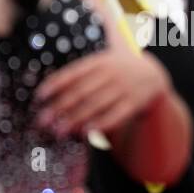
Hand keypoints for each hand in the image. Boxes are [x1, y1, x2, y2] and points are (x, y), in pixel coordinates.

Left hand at [35, 48, 168, 137]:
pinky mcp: (134, 103)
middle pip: (81, 91)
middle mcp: (111, 73)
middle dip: (60, 107)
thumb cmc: (119, 70)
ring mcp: (124, 88)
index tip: (39, 97)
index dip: (55, 84)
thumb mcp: (102, 60)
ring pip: (96, 105)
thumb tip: (53, 74)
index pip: (73, 72)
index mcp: (99, 61)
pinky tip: (86, 132)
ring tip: (59, 131)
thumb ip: (80, 70)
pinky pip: (115, 115)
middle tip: (43, 120)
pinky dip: (100, 124)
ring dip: (76, 119)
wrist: (155, 74)